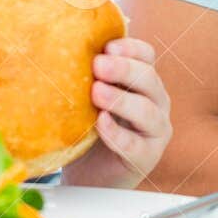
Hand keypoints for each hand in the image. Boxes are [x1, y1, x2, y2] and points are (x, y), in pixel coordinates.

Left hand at [61, 38, 171, 188]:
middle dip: (123, 69)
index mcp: (143, 80)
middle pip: (149, 79)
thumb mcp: (87, 95)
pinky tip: (100, 124)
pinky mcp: (147, 156)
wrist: (89, 173)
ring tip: (96, 92)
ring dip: (121, 100)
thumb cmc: (89, 127)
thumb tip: (60, 43)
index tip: (107, 47)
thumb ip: (85, 74)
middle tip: (97, 65)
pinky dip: (117, 133)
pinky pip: (135, 144)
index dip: (130, 48)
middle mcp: (156, 101)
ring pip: (147, 111)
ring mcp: (156, 130)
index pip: (146, 56)